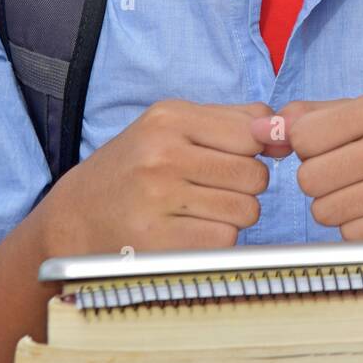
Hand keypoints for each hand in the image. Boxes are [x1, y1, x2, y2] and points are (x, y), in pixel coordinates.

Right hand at [40, 99, 275, 253]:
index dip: (256, 150)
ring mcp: (159, 200)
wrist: (77, 216)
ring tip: (201, 209)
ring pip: (247, 211)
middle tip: (216, 188)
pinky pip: (225, 241)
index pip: (252, 133)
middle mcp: (162, 156)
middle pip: (255, 175)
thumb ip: (232, 121)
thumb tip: (285, 133)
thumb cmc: (136, 167)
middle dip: (246, 186)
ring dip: (235, 215)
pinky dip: (217, 240)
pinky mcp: (159, 243)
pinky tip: (190, 231)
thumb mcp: (173, 126)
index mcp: (169, 119)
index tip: (238, 158)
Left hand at [251, 92, 362, 249]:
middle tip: (356, 178)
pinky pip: (351, 236)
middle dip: (323, 184)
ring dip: (340, 210)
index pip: (303, 135)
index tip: (333, 151)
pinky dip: (361, 232)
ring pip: (325, 211)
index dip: (309, 150)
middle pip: (308, 179)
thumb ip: (317, 116)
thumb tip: (260, 128)